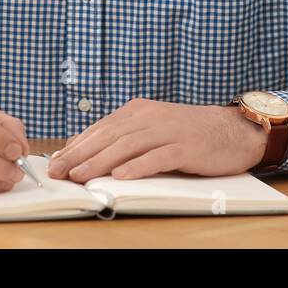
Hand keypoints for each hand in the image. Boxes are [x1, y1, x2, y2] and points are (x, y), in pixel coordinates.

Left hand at [46, 98, 267, 182]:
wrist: (233, 129)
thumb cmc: (188, 133)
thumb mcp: (151, 129)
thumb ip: (121, 136)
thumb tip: (81, 147)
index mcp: (138, 111)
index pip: (100, 128)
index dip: (76, 146)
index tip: (55, 162)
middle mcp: (150, 117)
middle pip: (109, 136)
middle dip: (81, 154)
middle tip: (59, 171)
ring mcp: (169, 130)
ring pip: (129, 145)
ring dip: (101, 161)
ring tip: (81, 175)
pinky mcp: (187, 146)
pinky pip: (159, 156)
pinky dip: (139, 166)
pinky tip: (122, 175)